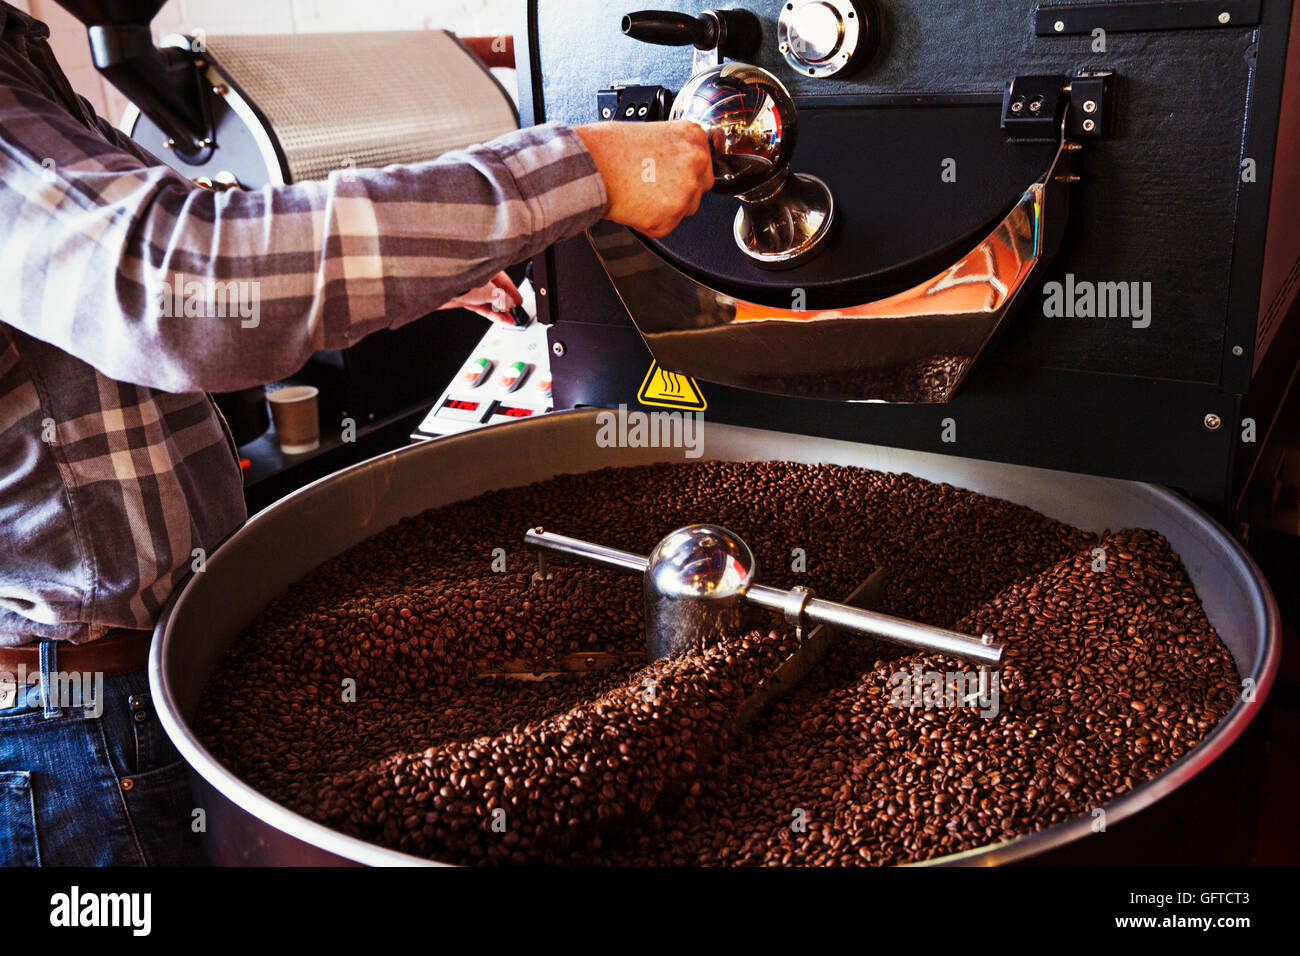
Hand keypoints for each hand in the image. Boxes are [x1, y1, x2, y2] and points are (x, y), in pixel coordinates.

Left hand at [440, 271, 522, 322]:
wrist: (436, 285)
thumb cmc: (460, 277)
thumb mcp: (489, 290)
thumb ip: (502, 298)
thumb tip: (510, 303)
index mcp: (484, 265)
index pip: (504, 278)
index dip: (512, 290)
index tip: (518, 300)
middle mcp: (476, 274)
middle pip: (495, 290)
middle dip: (506, 303)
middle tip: (514, 312)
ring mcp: (468, 286)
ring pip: (487, 299)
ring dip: (498, 310)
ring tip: (508, 320)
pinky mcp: (461, 296)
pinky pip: (478, 305)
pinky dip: (488, 312)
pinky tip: (497, 318)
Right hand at [573, 120, 713, 237]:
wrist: (589, 164)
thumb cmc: (609, 147)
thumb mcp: (653, 131)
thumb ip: (675, 150)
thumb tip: (678, 165)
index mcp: (693, 136)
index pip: (704, 164)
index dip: (685, 172)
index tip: (671, 175)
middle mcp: (695, 161)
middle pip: (699, 189)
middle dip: (679, 191)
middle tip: (651, 185)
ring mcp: (686, 190)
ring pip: (684, 210)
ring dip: (665, 208)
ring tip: (639, 193)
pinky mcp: (671, 216)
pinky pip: (665, 226)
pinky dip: (649, 223)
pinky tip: (634, 205)